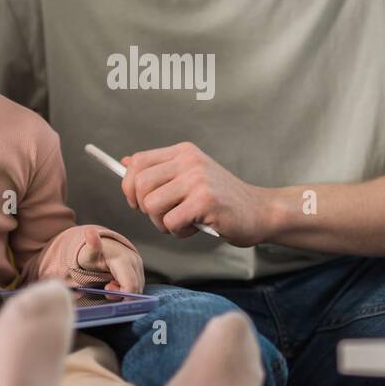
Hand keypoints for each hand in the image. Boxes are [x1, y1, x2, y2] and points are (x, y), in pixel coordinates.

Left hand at [75, 226, 144, 292]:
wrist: (97, 244)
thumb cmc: (92, 253)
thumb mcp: (89, 252)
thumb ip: (91, 246)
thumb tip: (89, 232)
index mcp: (124, 259)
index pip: (131, 286)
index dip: (121, 295)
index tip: (107, 291)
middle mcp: (135, 261)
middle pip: (136, 289)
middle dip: (122, 295)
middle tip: (106, 287)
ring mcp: (139, 264)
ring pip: (138, 288)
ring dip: (124, 292)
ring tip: (109, 284)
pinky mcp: (139, 267)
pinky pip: (137, 284)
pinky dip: (127, 288)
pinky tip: (115, 282)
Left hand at [121, 141, 267, 245]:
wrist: (259, 211)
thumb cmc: (223, 199)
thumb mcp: (190, 176)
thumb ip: (160, 170)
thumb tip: (125, 162)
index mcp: (183, 152)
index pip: (138, 162)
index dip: (130, 186)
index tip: (138, 201)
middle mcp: (189, 161)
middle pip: (140, 185)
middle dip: (147, 209)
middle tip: (166, 216)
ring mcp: (197, 179)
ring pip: (152, 205)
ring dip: (162, 223)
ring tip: (183, 222)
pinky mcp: (205, 200)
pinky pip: (170, 222)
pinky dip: (179, 232)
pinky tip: (196, 227)